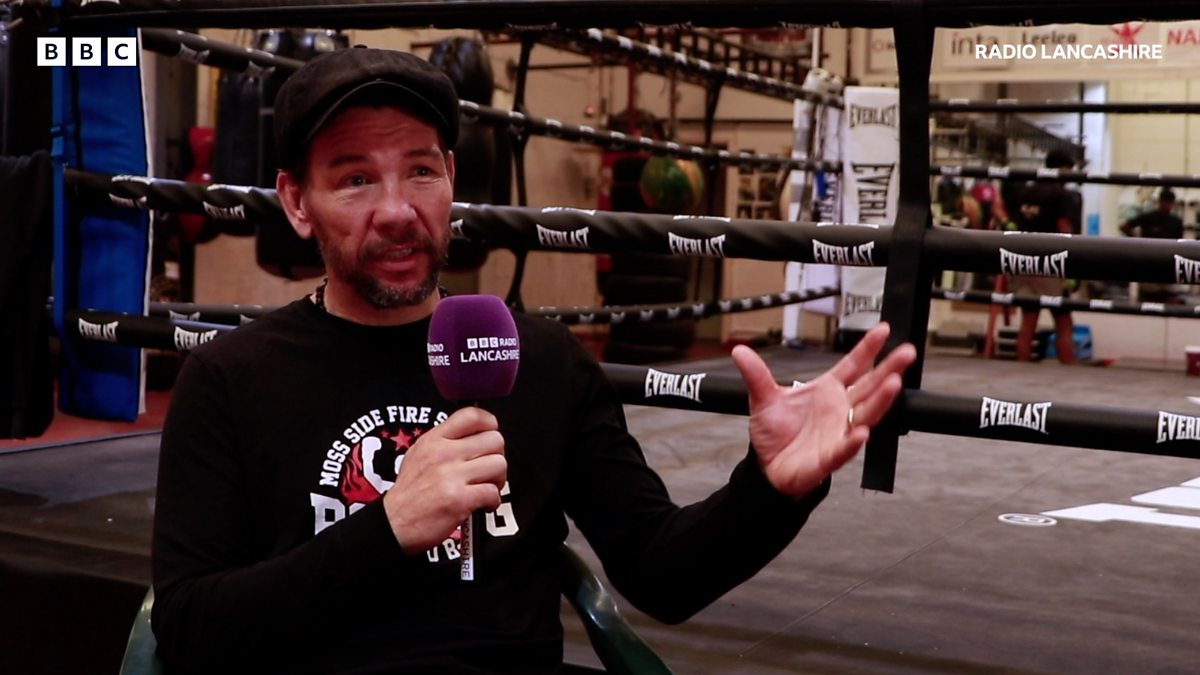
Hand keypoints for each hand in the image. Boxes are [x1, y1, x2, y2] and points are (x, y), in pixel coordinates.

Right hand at [382, 407, 505, 551]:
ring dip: (498, 480)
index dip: (489, 424)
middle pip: (494, 440)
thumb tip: (474, 436)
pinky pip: (493, 492)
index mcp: (433, 440)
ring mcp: (451, 476)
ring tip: (485, 487)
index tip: (490, 435)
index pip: (471, 415)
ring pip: (499, 465)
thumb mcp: (418, 455)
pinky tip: (482, 504)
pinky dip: (492, 501)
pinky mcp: (460, 499)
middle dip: (497, 456)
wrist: (393, 524)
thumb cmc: (408, 493)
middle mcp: (443, 454)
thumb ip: (444, 442)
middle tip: (488, 470)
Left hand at [731, 323, 916, 497]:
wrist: (768, 466)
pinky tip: (862, 432)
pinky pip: (844, 449)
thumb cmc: (775, 432)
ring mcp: (838, 433)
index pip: (853, 366)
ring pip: (866, 414)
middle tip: (908, 352)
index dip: (868, 349)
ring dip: (881, 400)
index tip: (884, 330)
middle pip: (870, 387)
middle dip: (889, 369)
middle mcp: (840, 410)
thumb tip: (739, 350)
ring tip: (895, 383)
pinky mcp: (829, 457)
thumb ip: (757, 375)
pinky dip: (852, 441)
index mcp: (828, 391)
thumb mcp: (763, 398)